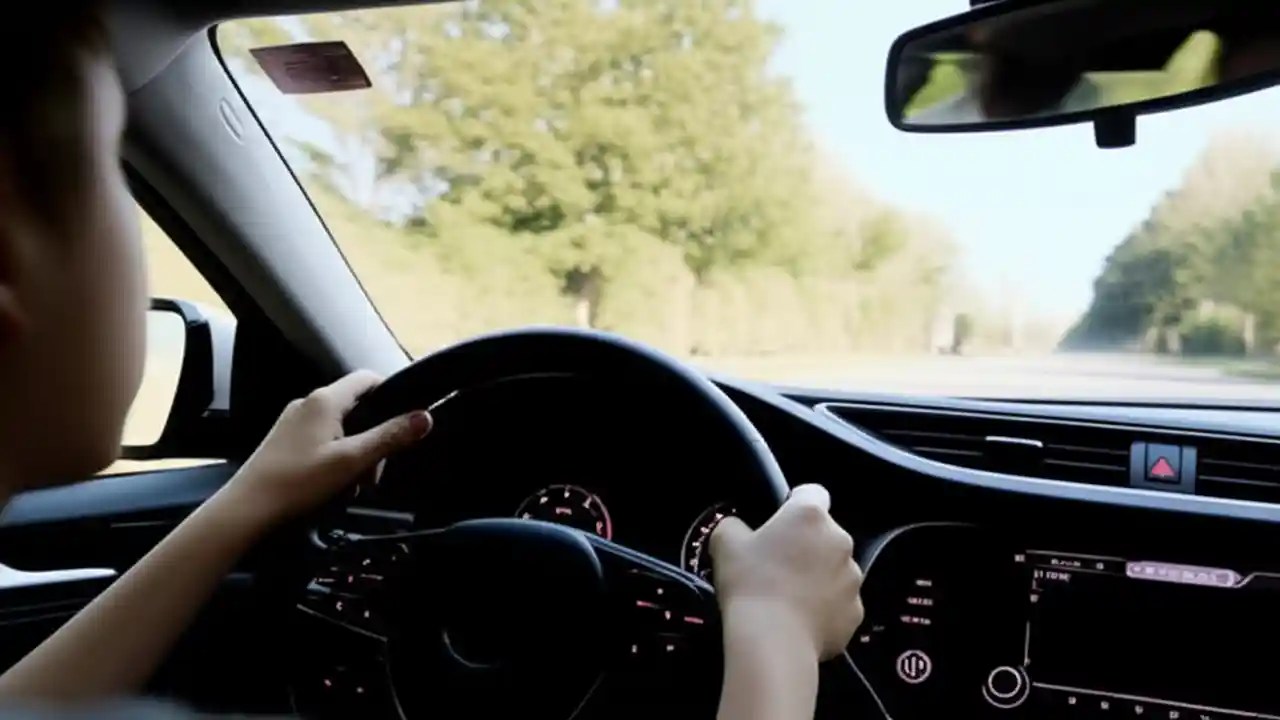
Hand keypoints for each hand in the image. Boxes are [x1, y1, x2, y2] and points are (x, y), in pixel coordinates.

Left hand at [221, 370, 431, 525]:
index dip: (392, 394)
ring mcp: (294, 423)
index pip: (368, 378)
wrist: (246, 512)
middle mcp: (308, 404)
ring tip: (354, 486)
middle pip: (357, 409)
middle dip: (374, 439)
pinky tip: (335, 487)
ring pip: (342, 429)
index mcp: (325, 399)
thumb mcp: (352, 461)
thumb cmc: (300, 482)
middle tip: (375, 473)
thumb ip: (390, 437)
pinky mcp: (285, 443)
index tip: (406, 424)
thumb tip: (426, 416)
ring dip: (357, 455)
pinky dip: (337, 460)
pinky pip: (324, 442)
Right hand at [710, 484, 862, 660]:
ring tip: (790, 598)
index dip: (794, 503)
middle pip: (825, 534)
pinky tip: (801, 621)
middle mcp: (840, 540)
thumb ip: (734, 526)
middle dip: (807, 545)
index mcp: (810, 515)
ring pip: (835, 569)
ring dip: (819, 576)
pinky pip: (840, 603)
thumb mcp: (725, 544)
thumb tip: (738, 529)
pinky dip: (826, 609)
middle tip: (778, 566)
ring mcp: (853, 578)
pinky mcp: (856, 612)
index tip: (778, 523)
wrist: (773, 641)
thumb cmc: (750, 582)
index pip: (812, 492)